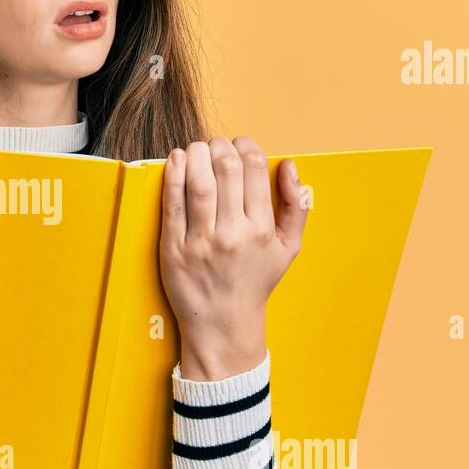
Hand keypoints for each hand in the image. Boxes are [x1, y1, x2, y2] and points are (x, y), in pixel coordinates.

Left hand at [159, 136, 305, 379]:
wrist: (223, 323)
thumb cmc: (255, 281)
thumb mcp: (288, 248)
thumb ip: (296, 206)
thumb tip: (289, 165)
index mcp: (261, 229)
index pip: (254, 170)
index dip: (246, 146)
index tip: (240, 144)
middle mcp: (232, 233)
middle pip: (226, 170)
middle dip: (220, 146)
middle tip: (216, 145)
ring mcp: (201, 241)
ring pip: (199, 182)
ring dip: (196, 154)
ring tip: (196, 149)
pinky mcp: (173, 248)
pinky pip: (172, 204)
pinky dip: (172, 176)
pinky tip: (175, 159)